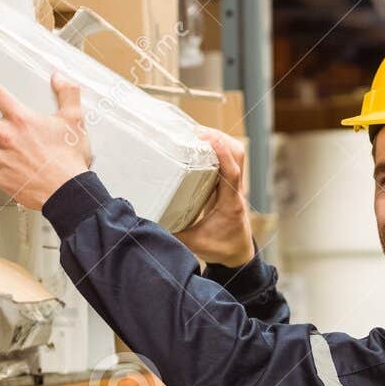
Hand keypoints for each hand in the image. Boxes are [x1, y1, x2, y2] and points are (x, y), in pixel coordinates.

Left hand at [0, 68, 90, 210]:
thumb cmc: (70, 161)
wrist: (69, 193)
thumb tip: (60, 79)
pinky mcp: (3, 178)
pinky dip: (6, 170)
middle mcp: (7, 137)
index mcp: (22, 120)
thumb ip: (68, 94)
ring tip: (2, 147)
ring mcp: (2, 159)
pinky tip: (19, 171)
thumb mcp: (75, 121)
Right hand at [173, 128, 254, 266]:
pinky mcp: (229, 182)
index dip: (223, 155)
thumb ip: (173, 233)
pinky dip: (217, 146)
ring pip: (235, 153)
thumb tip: (147, 221)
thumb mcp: (194, 243)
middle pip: (236, 155)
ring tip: (196, 134)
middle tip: (194, 133)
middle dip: (218, 138)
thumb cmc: (220, 248)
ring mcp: (235, 185)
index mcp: (231, 204)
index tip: (209, 140)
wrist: (237, 252)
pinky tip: (200, 143)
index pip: (232, 174)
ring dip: (218, 139)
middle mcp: (236, 191)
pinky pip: (228, 157)